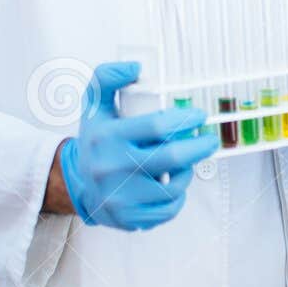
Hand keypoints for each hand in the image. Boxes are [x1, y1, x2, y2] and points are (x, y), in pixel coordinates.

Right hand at [57, 61, 216, 230]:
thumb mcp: (94, 104)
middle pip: (172, 157)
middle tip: (210, 141)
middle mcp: (111, 168)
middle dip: (199, 147)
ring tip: (186, 163)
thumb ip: (108, 77)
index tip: (199, 116)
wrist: (77, 183)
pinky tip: (174, 184)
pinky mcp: (128, 218)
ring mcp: (120, 197)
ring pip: (173, 186)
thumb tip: (136, 68)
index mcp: (106, 137)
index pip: (156, 126)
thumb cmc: (95, 140)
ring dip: (188, 172)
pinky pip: (168, 210)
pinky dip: (178, 196)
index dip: (185, 119)